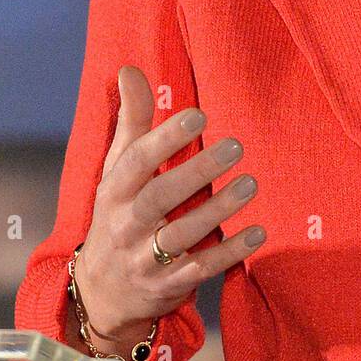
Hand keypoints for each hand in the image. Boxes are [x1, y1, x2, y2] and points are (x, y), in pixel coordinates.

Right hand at [73, 66, 264, 340]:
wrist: (102, 292)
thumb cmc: (118, 212)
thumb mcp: (117, 168)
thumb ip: (131, 120)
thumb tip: (130, 68)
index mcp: (114, 191)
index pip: (136, 161)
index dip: (165, 138)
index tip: (199, 114)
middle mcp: (127, 224)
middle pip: (160, 197)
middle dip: (197, 171)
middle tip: (236, 146)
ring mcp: (146, 258)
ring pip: (182, 234)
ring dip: (219, 209)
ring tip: (251, 183)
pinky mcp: (169, 284)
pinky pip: (201, 268)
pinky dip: (230, 252)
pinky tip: (258, 232)